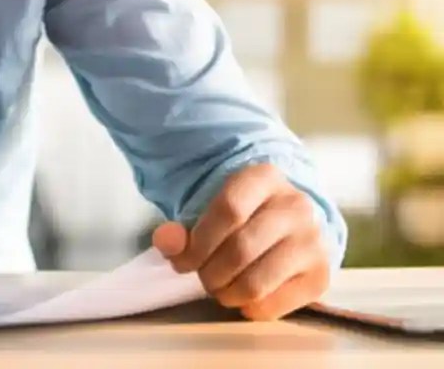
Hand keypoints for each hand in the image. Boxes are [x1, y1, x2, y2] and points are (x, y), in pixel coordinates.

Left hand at [152, 163, 330, 320]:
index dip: (198, 242)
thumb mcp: (207, 210)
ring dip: (226, 293)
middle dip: (209, 272)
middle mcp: (296, 206)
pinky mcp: (321, 275)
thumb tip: (165, 241)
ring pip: (256, 282)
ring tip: (219, 287)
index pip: (228, 211)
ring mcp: (314, 241)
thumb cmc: (240, 217)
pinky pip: (273, 304)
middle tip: (202, 276)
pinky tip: (241, 296)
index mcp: (265, 178)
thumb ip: (180, 227)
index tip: (183, 260)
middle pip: (240, 250)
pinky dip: (247, 308)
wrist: (289, 225)